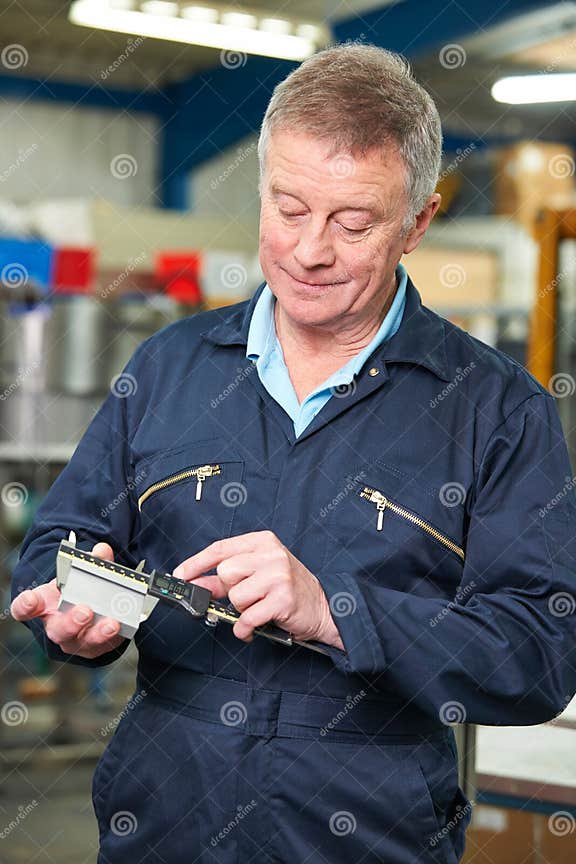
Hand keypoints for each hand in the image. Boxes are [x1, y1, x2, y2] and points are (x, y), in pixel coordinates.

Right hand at [11, 542, 124, 659]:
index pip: (25, 608)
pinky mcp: (99, 647)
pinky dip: (115, 637)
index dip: (26, 605)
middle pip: (58, 631)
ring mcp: (78, 640)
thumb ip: (92, 560)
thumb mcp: (82, 572)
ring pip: (84, 643)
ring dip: (98, 634)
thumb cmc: (79, 590)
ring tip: (111, 624)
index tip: (32, 600)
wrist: (93, 609)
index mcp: (44, 606)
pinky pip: (106, 646)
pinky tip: (124, 626)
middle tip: (85, 612)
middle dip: (71, 623)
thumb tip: (102, 551)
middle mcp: (58, 627)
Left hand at [173, 531, 343, 648]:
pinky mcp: (282, 598)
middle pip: (225, 572)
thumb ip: (227, 577)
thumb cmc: (288, 590)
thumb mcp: (259, 574)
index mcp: (263, 542)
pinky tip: (253, 627)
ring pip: (235, 595)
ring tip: (258, 608)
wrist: (324, 607)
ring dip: (242, 610)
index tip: (180, 573)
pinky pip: (246, 617)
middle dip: (230, 590)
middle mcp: (271, 554)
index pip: (221, 548)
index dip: (196, 562)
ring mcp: (278, 575)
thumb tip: (195, 582)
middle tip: (248, 597)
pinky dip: (244, 629)